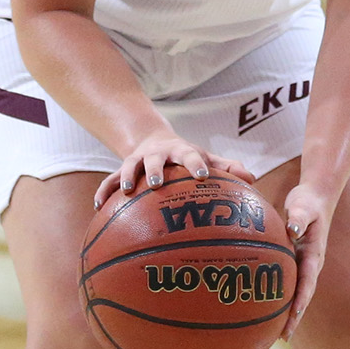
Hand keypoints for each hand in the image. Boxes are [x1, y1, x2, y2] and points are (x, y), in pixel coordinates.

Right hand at [92, 133, 255, 208]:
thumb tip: (251, 179)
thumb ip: (228, 168)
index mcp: (181, 152)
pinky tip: (98, 208)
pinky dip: (103, 192)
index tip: (201, 176)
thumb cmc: (187, 157)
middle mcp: (158, 155)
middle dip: (156, 170)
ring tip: (125, 192)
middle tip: (157, 184)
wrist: (153, 140)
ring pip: (129, 167)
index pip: (191, 156)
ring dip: (125, 177)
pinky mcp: (122, 169)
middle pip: (156, 159)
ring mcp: (138, 161)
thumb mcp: (207, 158)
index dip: (196, 164)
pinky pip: (109, 181)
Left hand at [279, 182, 335, 340]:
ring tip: (274, 334)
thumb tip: (293, 229)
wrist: (316, 197)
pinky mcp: (295, 261)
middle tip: (282, 338)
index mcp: (314, 255)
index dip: (300, 303)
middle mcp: (310, 265)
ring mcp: (303, 265)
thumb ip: (299, 218)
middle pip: (303, 296)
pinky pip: (288, 283)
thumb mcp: (305, 206)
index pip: (308, 284)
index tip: (292, 319)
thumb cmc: (309, 201)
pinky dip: (280, 297)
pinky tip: (265, 308)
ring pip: (296, 294)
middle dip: (294, 318)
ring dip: (287, 313)